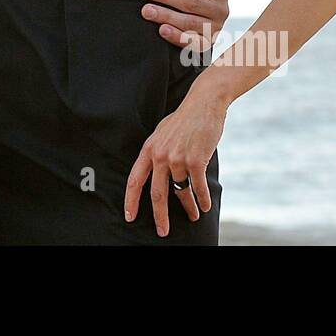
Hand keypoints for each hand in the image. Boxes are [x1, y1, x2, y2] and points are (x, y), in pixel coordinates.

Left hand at [124, 89, 226, 234]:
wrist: (203, 103)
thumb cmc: (184, 119)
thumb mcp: (161, 133)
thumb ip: (156, 151)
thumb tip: (153, 171)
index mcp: (149, 149)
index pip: (135, 180)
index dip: (131, 200)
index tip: (129, 216)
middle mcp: (160, 155)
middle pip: (157, 194)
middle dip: (160, 216)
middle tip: (162, 231)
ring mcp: (178, 158)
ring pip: (181, 191)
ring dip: (189, 207)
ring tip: (194, 215)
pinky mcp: (196, 160)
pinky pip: (198, 187)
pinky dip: (203, 199)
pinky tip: (205, 205)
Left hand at [138, 0, 227, 51]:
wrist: (202, 14)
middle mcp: (222, 9)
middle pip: (190, 3)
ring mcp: (215, 28)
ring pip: (189, 22)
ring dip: (166, 16)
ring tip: (146, 10)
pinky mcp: (207, 44)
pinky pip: (193, 43)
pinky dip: (177, 37)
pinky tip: (161, 30)